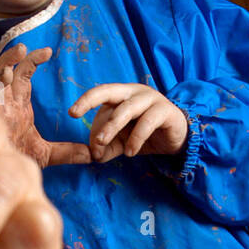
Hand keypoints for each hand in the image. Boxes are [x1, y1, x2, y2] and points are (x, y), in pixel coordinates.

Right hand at [0, 43, 91, 167]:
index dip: (32, 61)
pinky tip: (7, 72)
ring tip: (21, 49)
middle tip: (35, 48)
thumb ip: (67, 152)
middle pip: (8, 70)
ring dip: (6, 61)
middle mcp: (3, 102)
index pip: (22, 76)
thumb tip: (91, 155)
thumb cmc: (14, 162)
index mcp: (15, 106)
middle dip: (18, 56)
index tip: (48, 51)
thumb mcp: (44, 154)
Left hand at [69, 82, 189, 161]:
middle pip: (110, 92)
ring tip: (104, 145)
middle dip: (94, 109)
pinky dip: (136, 138)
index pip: (101, 92)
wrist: (176, 139)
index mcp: (122, 94)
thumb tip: (91, 156)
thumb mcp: (120, 143)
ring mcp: (151, 99)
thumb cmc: (144, 136)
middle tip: (91, 137)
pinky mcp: (166, 111)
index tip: (72, 113)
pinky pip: (147, 122)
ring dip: (113, 127)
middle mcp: (135, 92)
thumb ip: (105, 147)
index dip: (86, 100)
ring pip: (127, 109)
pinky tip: (130, 152)